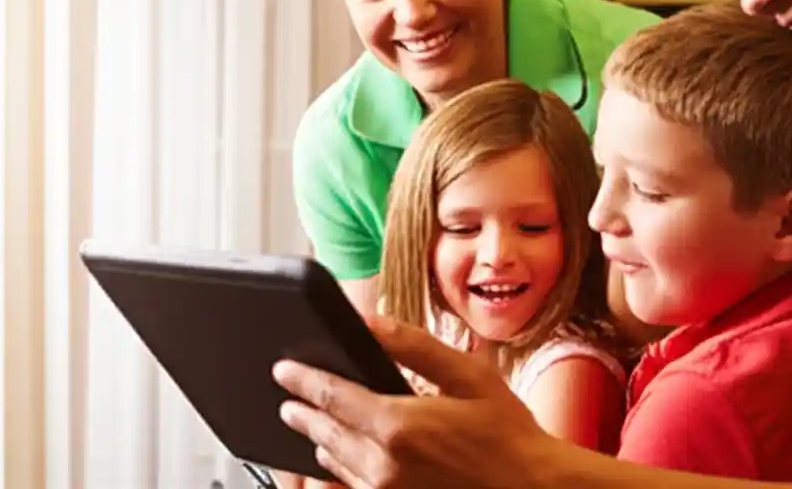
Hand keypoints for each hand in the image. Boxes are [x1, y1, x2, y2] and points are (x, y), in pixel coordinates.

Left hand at [273, 316, 558, 488]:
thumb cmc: (507, 436)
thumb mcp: (467, 376)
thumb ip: (412, 345)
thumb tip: (371, 320)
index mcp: (397, 425)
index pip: (330, 396)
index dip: (301, 380)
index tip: (284, 370)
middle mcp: (383, 465)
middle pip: (323, 431)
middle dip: (303, 411)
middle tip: (289, 398)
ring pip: (333, 463)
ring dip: (320, 440)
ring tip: (315, 423)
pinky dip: (338, 470)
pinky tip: (340, 458)